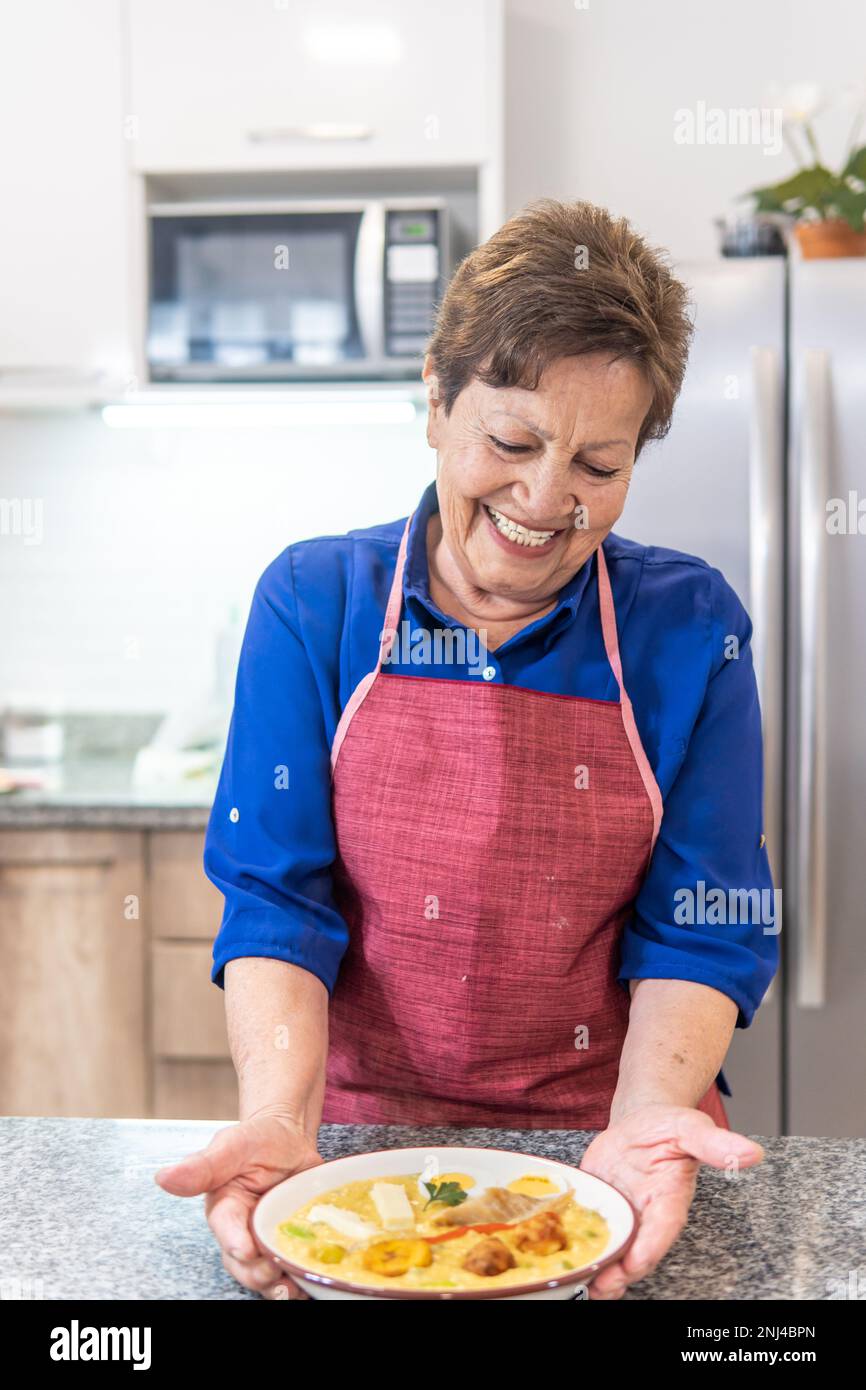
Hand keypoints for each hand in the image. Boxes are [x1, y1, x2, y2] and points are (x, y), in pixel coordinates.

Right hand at [155, 1105, 322, 1298]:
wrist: (290, 1137)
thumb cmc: (257, 1138)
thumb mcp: (232, 1145)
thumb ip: (201, 1166)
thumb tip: (164, 1177)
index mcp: (223, 1208)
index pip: (224, 1229)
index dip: (233, 1242)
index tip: (245, 1249)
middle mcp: (241, 1230)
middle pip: (241, 1263)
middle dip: (256, 1272)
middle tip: (274, 1270)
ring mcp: (265, 1239)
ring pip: (263, 1274)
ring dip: (275, 1284)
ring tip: (292, 1287)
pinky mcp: (288, 1242)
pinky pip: (290, 1267)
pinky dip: (300, 1278)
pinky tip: (309, 1281)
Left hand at [579, 1103, 763, 1299]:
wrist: (640, 1121)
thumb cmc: (669, 1126)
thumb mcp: (689, 1127)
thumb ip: (715, 1143)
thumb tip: (752, 1152)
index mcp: (671, 1201)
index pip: (663, 1230)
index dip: (650, 1248)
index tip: (636, 1263)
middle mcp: (647, 1216)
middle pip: (636, 1252)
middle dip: (620, 1272)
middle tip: (602, 1286)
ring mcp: (623, 1216)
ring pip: (614, 1251)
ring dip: (600, 1269)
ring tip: (583, 1283)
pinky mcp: (601, 1210)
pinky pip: (590, 1232)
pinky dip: (579, 1246)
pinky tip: (564, 1256)